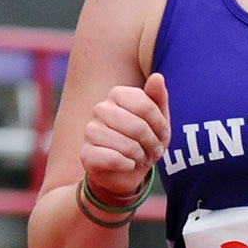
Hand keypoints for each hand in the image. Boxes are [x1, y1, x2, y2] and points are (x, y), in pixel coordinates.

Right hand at [81, 72, 169, 197]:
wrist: (127, 170)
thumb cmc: (145, 140)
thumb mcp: (159, 119)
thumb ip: (158, 97)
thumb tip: (158, 77)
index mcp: (118, 95)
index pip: (147, 106)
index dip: (161, 125)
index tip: (161, 133)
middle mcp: (100, 109)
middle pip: (138, 127)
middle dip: (152, 143)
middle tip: (152, 149)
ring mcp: (90, 130)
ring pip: (127, 145)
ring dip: (141, 156)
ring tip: (140, 156)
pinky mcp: (86, 153)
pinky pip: (114, 159)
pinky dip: (128, 165)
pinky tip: (127, 164)